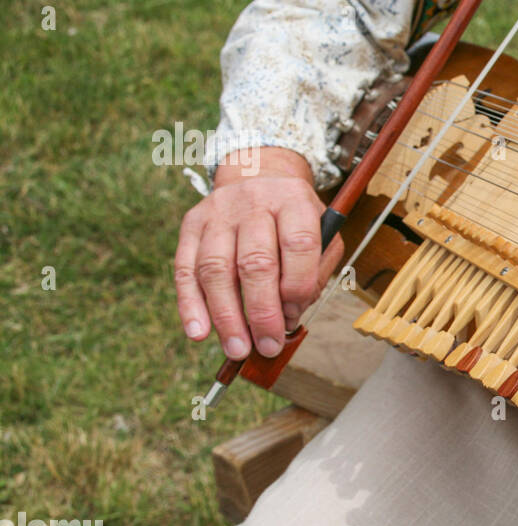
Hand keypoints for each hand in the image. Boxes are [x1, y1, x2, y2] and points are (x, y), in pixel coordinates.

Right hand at [173, 147, 343, 359]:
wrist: (258, 177)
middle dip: (261, 312)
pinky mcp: (192, 224)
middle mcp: (254, 202)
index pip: (299, 245)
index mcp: (294, 201)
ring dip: (226, 316)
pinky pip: (185, 269)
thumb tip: (289, 317)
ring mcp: (218, 212)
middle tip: (267, 346)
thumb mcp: (323, 235)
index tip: (294, 318)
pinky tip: (199, 332)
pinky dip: (190, 305)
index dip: (297, 287)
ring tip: (237, 348)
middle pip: (254, 262)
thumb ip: (315, 274)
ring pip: (215, 269)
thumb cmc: (295, 219)